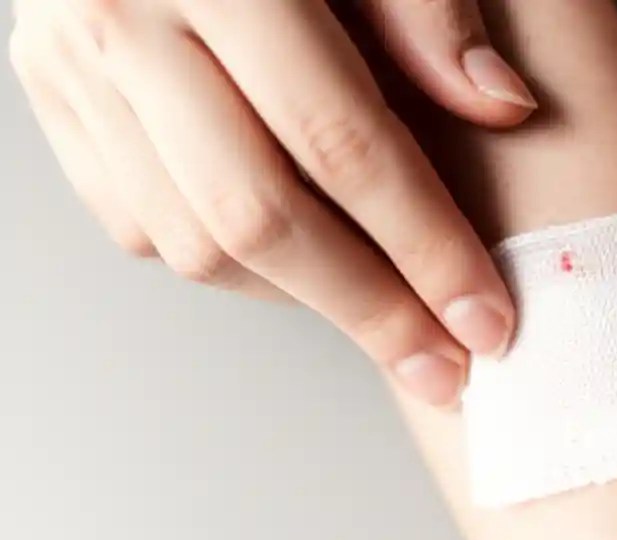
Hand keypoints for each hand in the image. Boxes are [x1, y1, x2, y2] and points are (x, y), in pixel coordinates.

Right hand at [9, 0, 539, 406]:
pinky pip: (144, 228)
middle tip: (446, 368)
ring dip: (306, 301)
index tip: (485, 318)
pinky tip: (309, 272)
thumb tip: (503, 106)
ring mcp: (72, 68)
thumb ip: (427, 10)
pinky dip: (235, 268)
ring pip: (194, 240)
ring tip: (391, 327)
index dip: (423, 243)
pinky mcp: (54, 104)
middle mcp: (124, 21)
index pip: (339, 141)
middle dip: (368, 310)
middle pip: (259, 215)